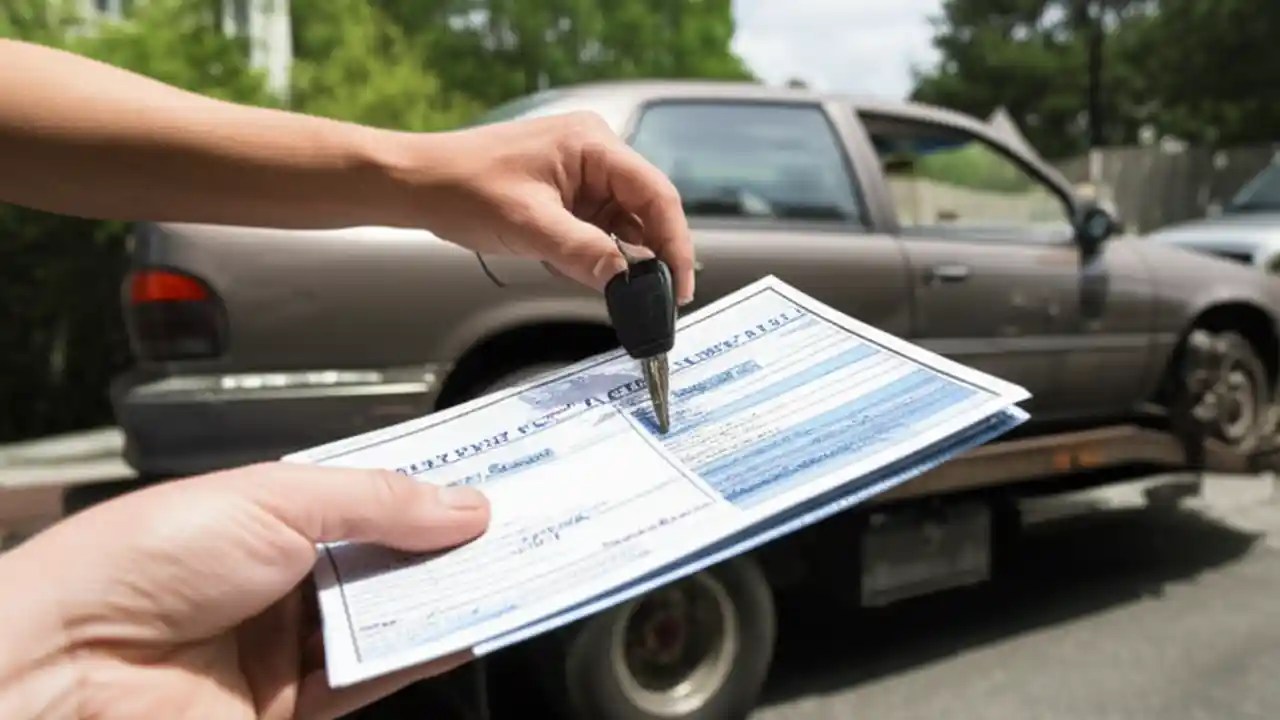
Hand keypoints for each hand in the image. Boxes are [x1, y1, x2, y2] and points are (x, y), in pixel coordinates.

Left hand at [0, 463, 489, 719]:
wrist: (69, 664)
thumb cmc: (145, 557)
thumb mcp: (276, 500)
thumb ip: (378, 504)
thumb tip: (462, 504)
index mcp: (270, 509)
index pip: (370, 493)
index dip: (430, 486)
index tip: (490, 476)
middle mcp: (282, 572)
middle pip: (388, 557)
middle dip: (449, 543)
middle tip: (517, 525)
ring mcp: (285, 639)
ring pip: (388, 616)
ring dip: (445, 598)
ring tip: (509, 572)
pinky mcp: (288, 701)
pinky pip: (372, 675)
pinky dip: (421, 654)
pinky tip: (465, 630)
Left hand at [400, 111, 696, 303]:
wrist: (418, 184)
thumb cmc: (462, 187)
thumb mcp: (529, 227)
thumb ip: (584, 255)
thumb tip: (629, 283)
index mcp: (593, 143)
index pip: (656, 194)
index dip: (676, 242)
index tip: (679, 285)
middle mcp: (595, 153)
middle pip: (646, 209)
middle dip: (651, 255)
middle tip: (657, 299)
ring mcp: (582, 175)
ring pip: (624, 224)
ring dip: (621, 259)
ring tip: (617, 290)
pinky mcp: (567, 196)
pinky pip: (599, 230)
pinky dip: (597, 256)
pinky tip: (584, 272)